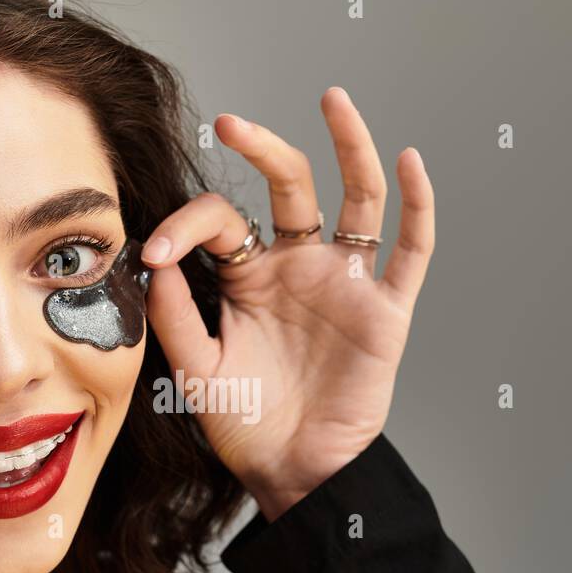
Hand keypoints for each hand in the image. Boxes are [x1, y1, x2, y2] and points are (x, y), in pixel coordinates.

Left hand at [141, 86, 435, 520]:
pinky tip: (408, 162)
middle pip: (290, 188)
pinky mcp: (385, 310)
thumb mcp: (194, 368)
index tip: (156, 254)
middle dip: (264, 149)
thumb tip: (154, 260)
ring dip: (350, 147)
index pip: (222, 222)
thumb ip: (173, 315)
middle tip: (229, 121)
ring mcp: (345, 283)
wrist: (292, 472)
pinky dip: (417, 205)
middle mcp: (299, 268)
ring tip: (333, 100)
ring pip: (356, 199)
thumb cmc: (244, 423)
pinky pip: (410, 250)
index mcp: (250, 277)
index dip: (186, 227)